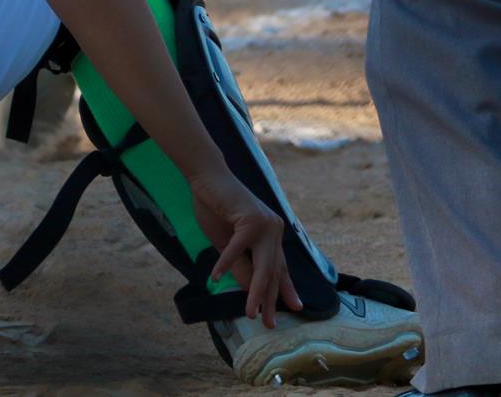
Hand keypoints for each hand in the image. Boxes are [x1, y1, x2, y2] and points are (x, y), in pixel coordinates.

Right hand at [189, 170, 300, 325]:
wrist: (207, 176)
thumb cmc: (215, 206)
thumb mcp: (227, 243)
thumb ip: (241, 264)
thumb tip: (250, 290)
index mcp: (272, 234)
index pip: (281, 267)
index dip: (286, 288)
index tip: (294, 308)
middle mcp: (274, 229)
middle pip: (274, 271)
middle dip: (272, 299)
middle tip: (270, 323)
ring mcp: (265, 224)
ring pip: (262, 266)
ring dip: (256, 291)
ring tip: (251, 312)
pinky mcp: (250, 220)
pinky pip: (237, 249)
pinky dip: (225, 263)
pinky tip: (216, 277)